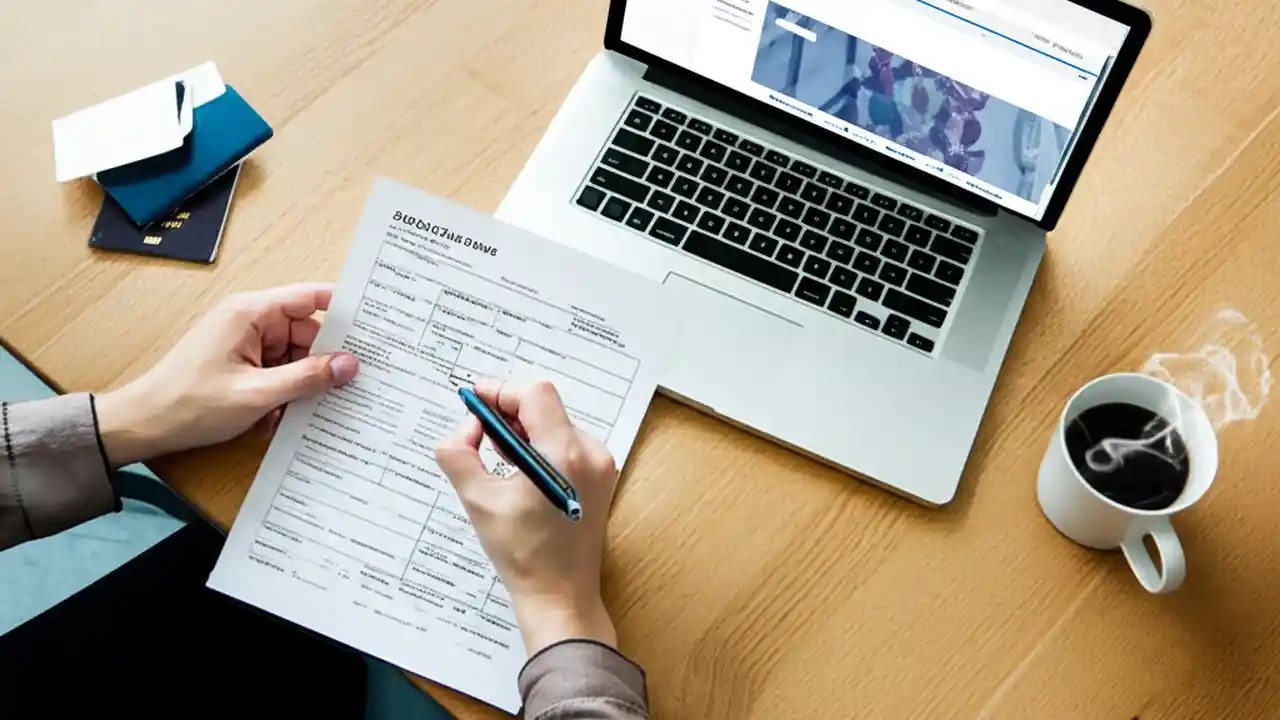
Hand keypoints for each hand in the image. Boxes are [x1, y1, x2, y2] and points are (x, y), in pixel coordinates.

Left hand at [96, 283, 358, 465]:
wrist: (143, 425)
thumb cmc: (190, 404)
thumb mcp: (257, 395)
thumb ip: (307, 378)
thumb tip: (350, 365)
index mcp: (251, 313)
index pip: (310, 297)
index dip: (344, 308)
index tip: (377, 322)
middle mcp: (249, 320)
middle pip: (307, 332)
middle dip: (324, 360)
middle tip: (352, 385)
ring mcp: (245, 341)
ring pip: (295, 355)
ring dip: (301, 383)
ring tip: (304, 409)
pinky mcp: (241, 361)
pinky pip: (279, 370)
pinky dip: (285, 391)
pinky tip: (280, 415)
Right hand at [436, 379, 620, 655]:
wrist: (561, 596)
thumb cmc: (523, 555)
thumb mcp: (478, 501)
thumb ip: (458, 454)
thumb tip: (466, 426)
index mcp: (564, 455)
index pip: (535, 395)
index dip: (501, 390)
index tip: (476, 399)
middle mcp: (590, 454)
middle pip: (546, 406)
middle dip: (509, 412)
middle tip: (480, 431)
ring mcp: (600, 465)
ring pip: (555, 424)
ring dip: (524, 430)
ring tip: (499, 456)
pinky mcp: (601, 477)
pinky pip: (567, 443)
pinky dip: (541, 446)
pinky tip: (522, 471)